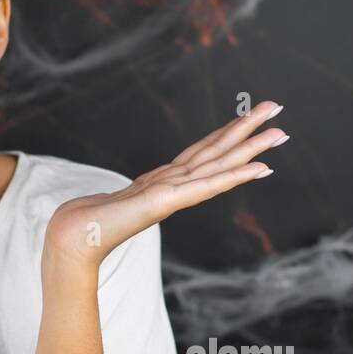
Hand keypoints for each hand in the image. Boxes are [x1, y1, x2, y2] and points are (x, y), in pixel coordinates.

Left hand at [43, 100, 287, 273]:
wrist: (73, 240)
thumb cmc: (89, 223)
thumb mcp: (121, 197)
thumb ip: (139, 193)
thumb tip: (143, 191)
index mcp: (164, 182)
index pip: (203, 153)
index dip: (228, 136)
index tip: (252, 119)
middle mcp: (173, 186)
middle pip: (218, 152)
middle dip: (249, 132)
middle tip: (279, 113)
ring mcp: (171, 194)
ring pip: (218, 164)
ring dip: (250, 148)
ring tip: (278, 132)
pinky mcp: (164, 202)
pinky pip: (205, 186)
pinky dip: (233, 176)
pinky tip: (256, 169)